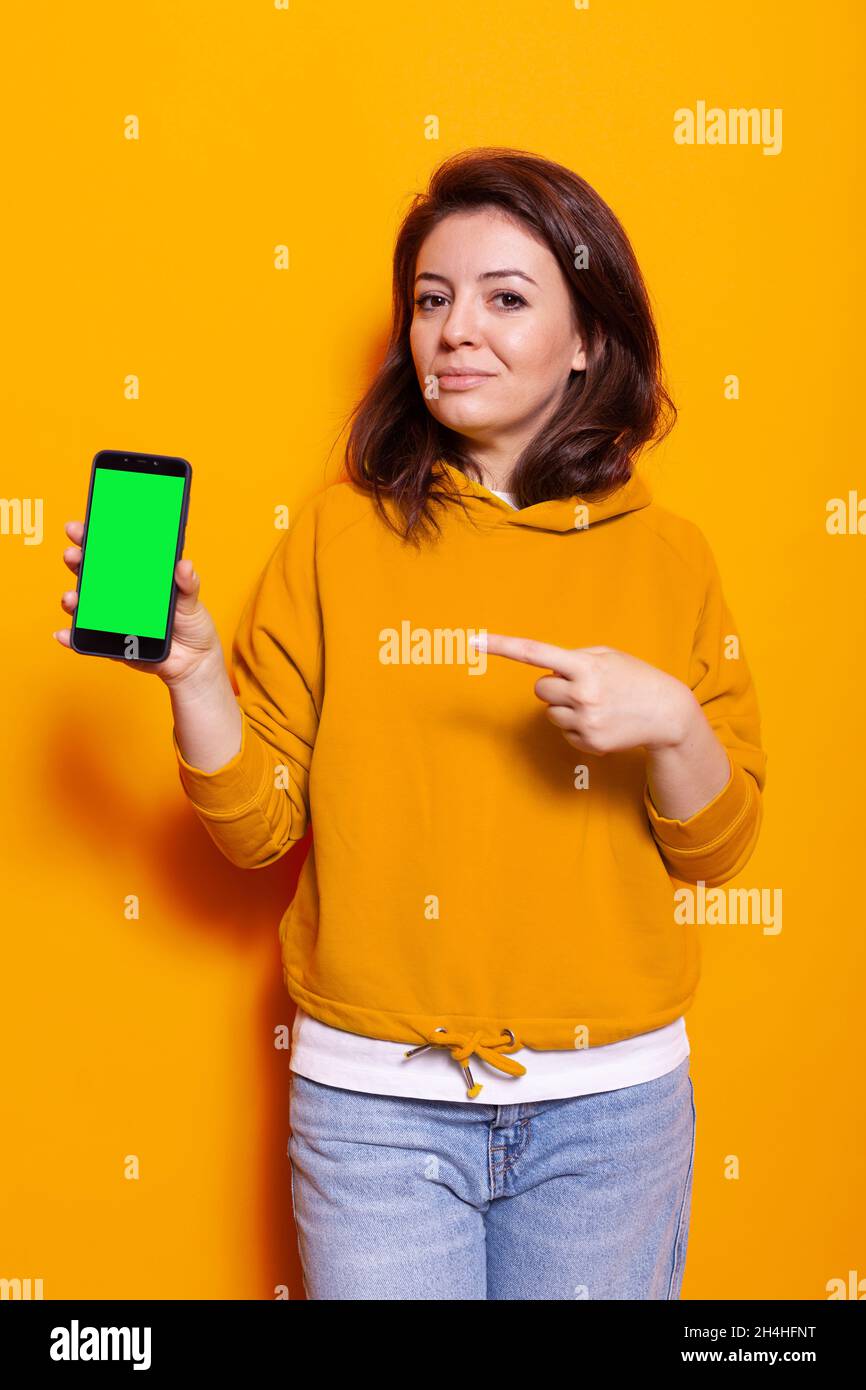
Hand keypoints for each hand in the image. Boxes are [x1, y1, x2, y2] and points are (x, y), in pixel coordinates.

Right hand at [54, 519, 224, 688]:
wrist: (194, 662)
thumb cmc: (191, 625)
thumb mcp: (191, 600)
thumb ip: (187, 583)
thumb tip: (184, 565)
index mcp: (137, 577)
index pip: (111, 552)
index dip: (93, 538)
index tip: (82, 527)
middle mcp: (119, 595)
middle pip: (90, 573)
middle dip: (76, 561)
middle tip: (73, 555)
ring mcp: (111, 618)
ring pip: (84, 605)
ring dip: (71, 599)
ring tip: (72, 597)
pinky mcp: (111, 642)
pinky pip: (87, 639)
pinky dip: (71, 637)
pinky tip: (64, 634)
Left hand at [476, 632, 696, 754]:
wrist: (667, 713)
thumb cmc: (634, 678)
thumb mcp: (608, 656)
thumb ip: (574, 658)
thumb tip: (544, 670)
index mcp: (585, 666)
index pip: (535, 653)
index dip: (502, 647)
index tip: (474, 642)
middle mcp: (582, 693)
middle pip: (540, 688)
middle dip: (554, 686)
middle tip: (583, 686)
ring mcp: (585, 721)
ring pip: (550, 712)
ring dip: (566, 707)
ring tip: (598, 705)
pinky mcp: (589, 743)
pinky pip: (564, 732)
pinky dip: (578, 727)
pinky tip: (603, 722)